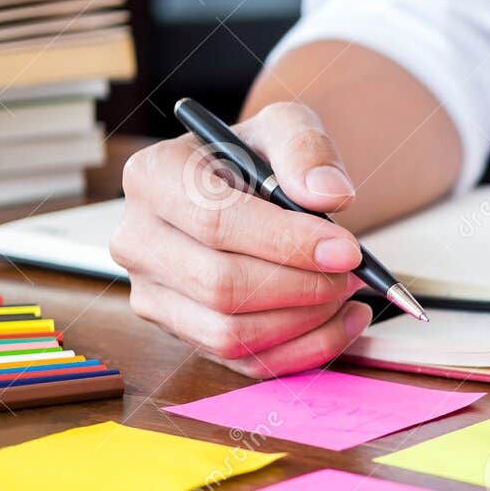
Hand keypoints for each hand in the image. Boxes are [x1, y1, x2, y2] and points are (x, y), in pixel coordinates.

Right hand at [111, 101, 372, 376]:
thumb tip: (329, 196)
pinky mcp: (180, 333)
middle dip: (301, 287)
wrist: (243, 191)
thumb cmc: (259, 159)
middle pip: (220, 285)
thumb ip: (307, 150)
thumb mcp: (286, 128)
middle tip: (352, 275)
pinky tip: (342, 321)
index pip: (216, 222)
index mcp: (152, 177)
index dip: (288, 243)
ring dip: (304, 322)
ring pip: (228, 334)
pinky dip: (303, 350)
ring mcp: (152, 294)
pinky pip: (243, 362)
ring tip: (349, 293)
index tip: (348, 250)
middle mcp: (137, 240)